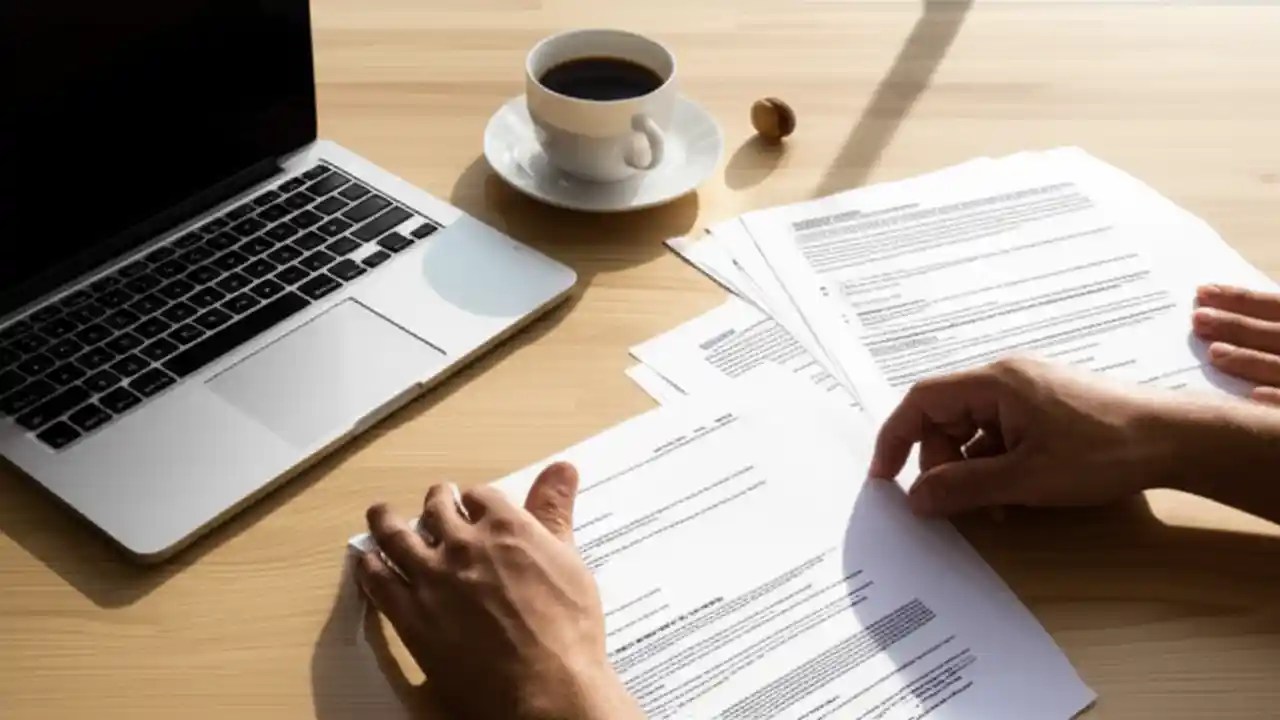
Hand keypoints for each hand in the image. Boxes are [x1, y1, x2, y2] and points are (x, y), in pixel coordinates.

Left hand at [355, 463, 640, 719]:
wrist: (544, 684)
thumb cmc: (566, 629)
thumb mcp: (569, 560)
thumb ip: (556, 512)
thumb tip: (562, 468)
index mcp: (505, 526)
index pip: (480, 496)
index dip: (475, 500)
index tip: (473, 506)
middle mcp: (463, 543)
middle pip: (437, 509)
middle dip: (435, 502)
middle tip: (434, 502)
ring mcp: (432, 578)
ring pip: (397, 536)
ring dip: (387, 521)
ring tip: (381, 513)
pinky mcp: (411, 614)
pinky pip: (379, 581)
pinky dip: (369, 566)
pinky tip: (366, 561)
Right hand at [867, 357, 1187, 516]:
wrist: (1175, 440)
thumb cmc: (1103, 451)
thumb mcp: (1025, 478)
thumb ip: (962, 488)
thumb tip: (913, 499)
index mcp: (994, 382)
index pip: (922, 401)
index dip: (895, 438)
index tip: (884, 476)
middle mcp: (1006, 378)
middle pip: (946, 419)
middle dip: (942, 465)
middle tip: (954, 505)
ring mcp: (1028, 392)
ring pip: (974, 432)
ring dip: (972, 471)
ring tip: (996, 508)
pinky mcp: (1047, 408)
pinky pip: (1002, 435)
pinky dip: (998, 466)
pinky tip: (1017, 496)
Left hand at [1194, 284, 1279, 404]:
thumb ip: (1272, 324)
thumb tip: (1235, 312)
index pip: (1276, 306)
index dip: (1242, 299)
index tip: (1203, 291)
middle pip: (1278, 334)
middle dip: (1238, 325)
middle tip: (1198, 319)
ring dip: (1253, 360)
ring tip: (1214, 353)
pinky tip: (1255, 396)